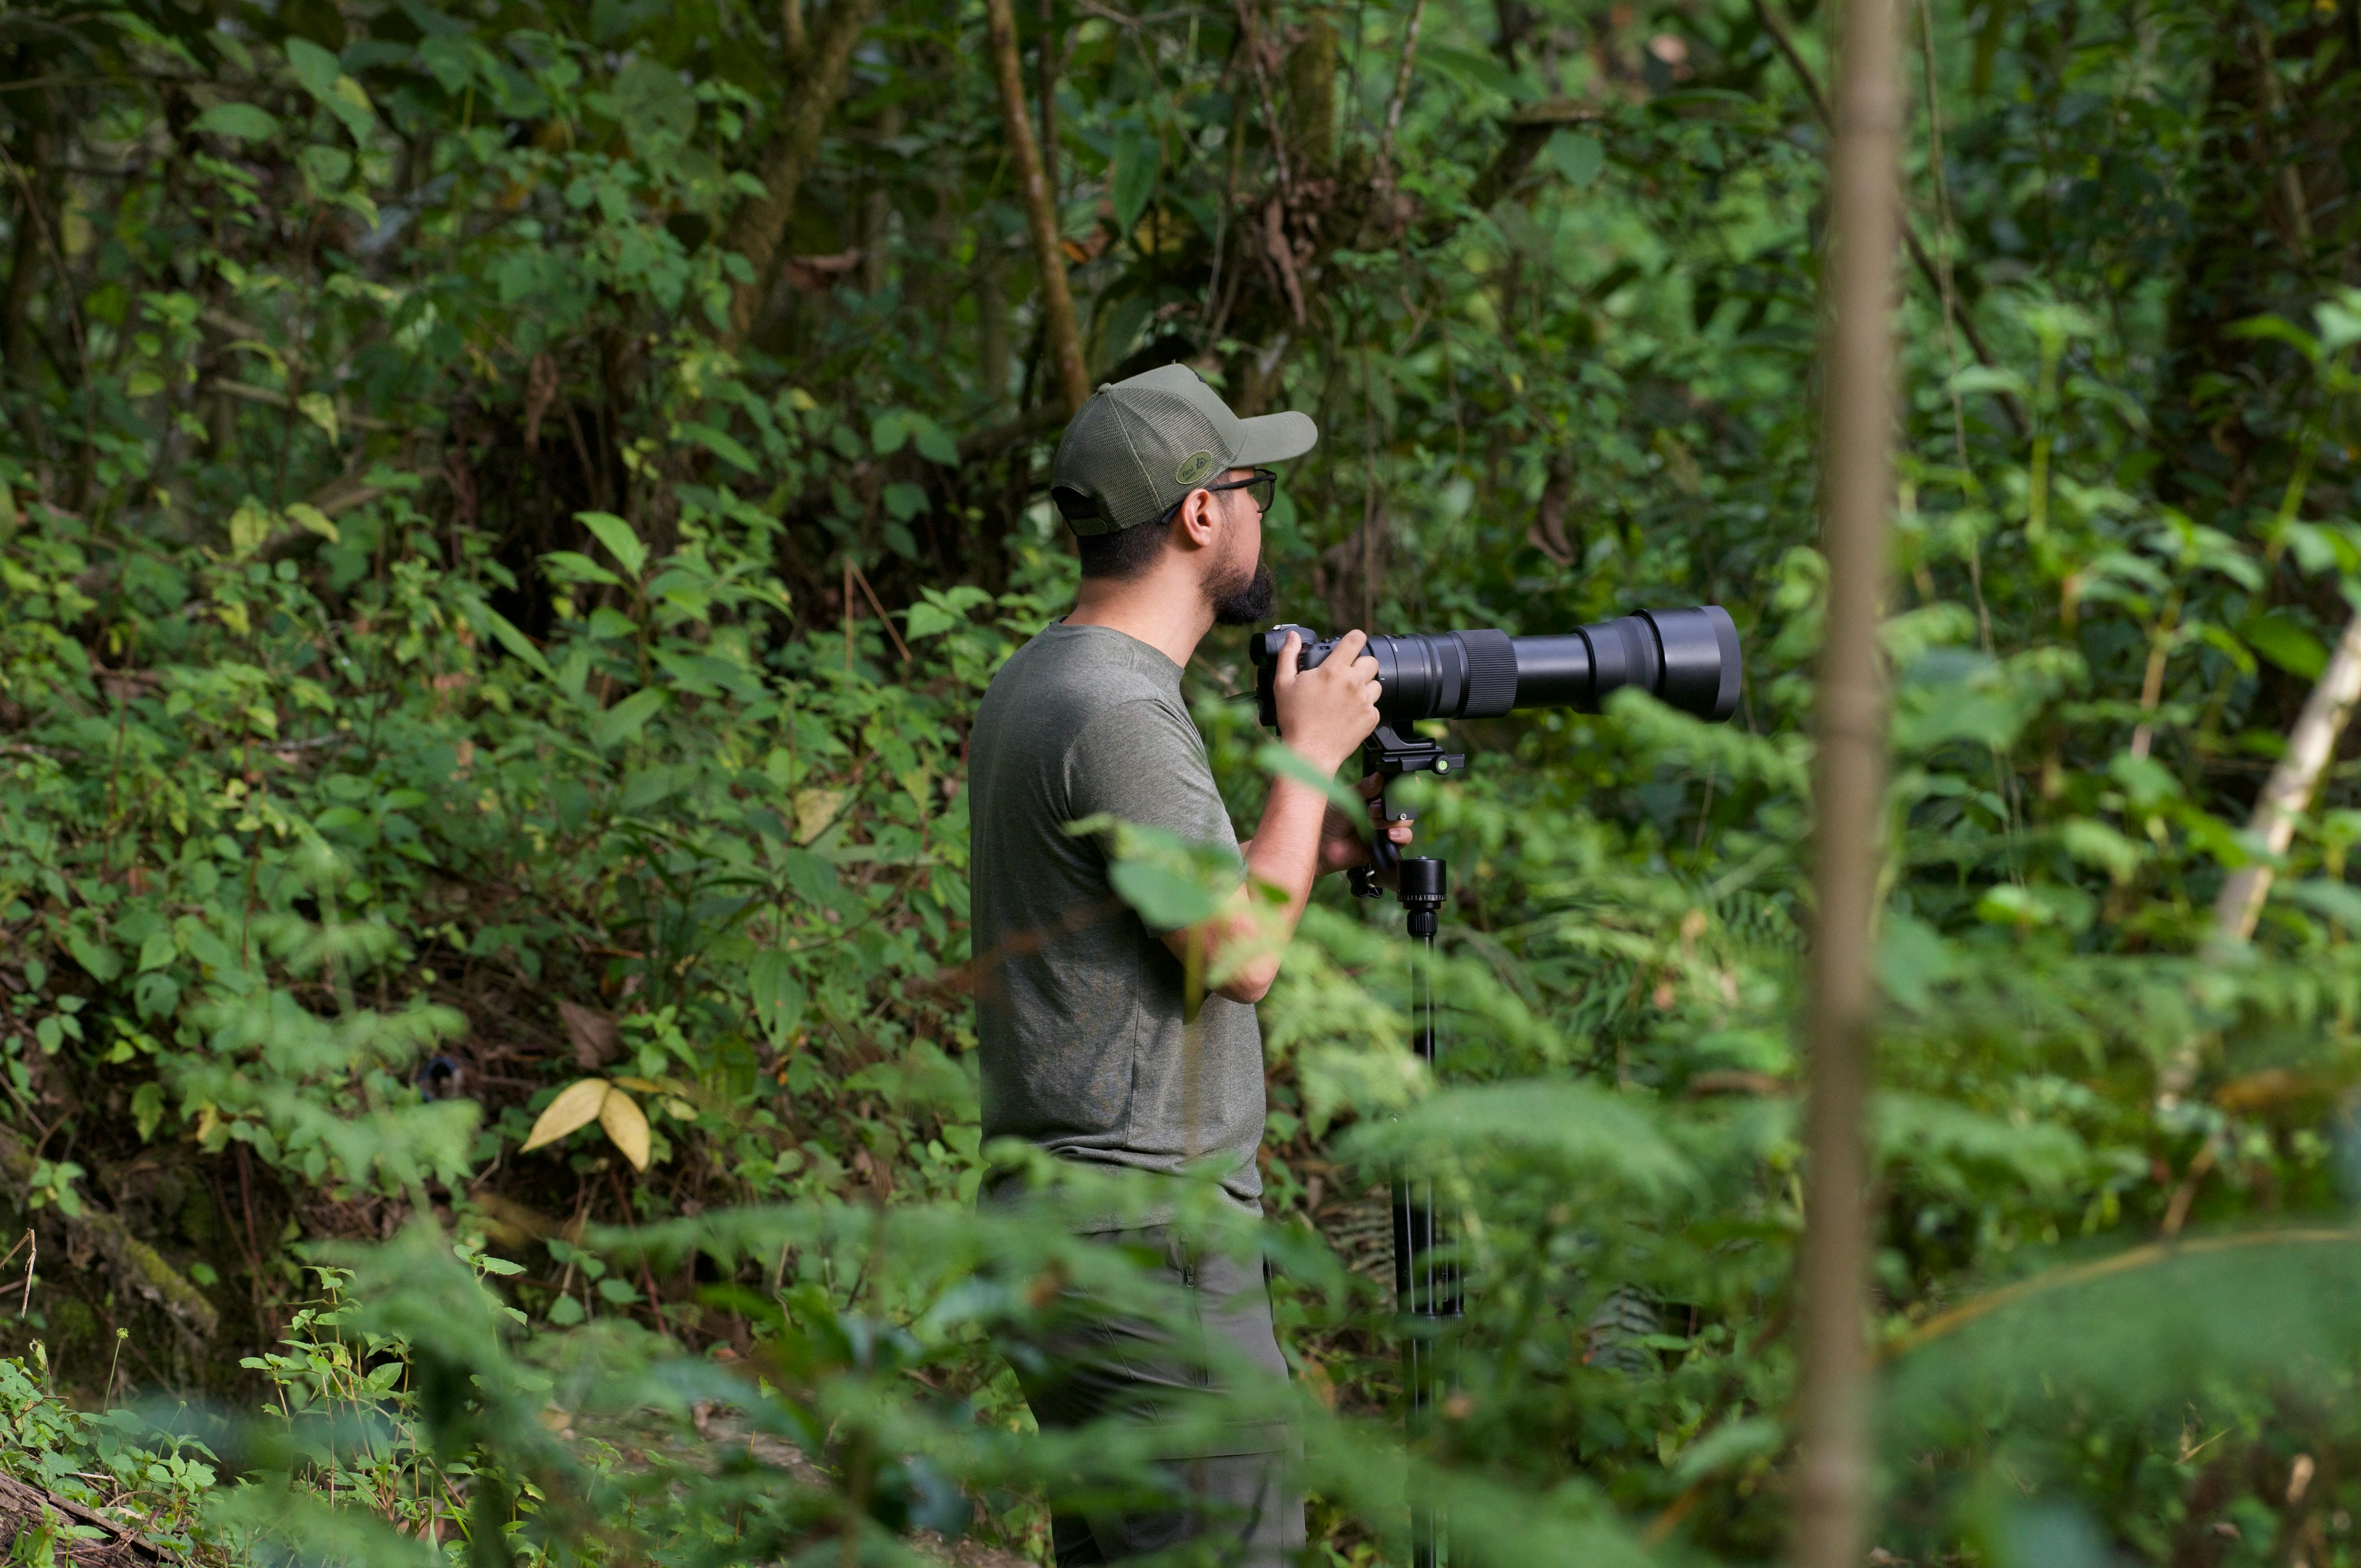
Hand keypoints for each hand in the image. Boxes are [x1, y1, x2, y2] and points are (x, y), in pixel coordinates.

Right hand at [1270, 629, 1381, 775]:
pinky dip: (1365, 708)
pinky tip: (1348, 714)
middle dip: (1360, 664)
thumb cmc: (1294, 720)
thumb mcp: (1283, 684)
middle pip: (1371, 661)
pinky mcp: (1371, 718)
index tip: (1352, 643)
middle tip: (1346, 676)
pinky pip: (1375, 706)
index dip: (1355, 638)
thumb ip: (1288, 655)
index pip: (1356, 640)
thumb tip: (1293, 636)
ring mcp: (1364, 701)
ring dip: (1365, 686)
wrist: (1309, 753)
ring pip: (1376, 683)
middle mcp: (1353, 683)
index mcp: (1333, 670)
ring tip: (1347, 697)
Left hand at [1317, 772, 1413, 872]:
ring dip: (1395, 821)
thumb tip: (1380, 776)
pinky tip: (1388, 835)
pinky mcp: (1386, 844)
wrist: (1323, 845)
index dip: (1400, 787)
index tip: (1397, 787)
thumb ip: (1364, 788)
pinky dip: (1401, 836)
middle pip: (1405, 804)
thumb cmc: (1329, 819)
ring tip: (1373, 823)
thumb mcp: (1346, 797)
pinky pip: (1404, 839)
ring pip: (1406, 821)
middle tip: (1372, 810)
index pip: (1395, 788)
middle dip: (1395, 806)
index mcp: (1374, 795)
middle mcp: (1382, 811)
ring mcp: (1385, 827)